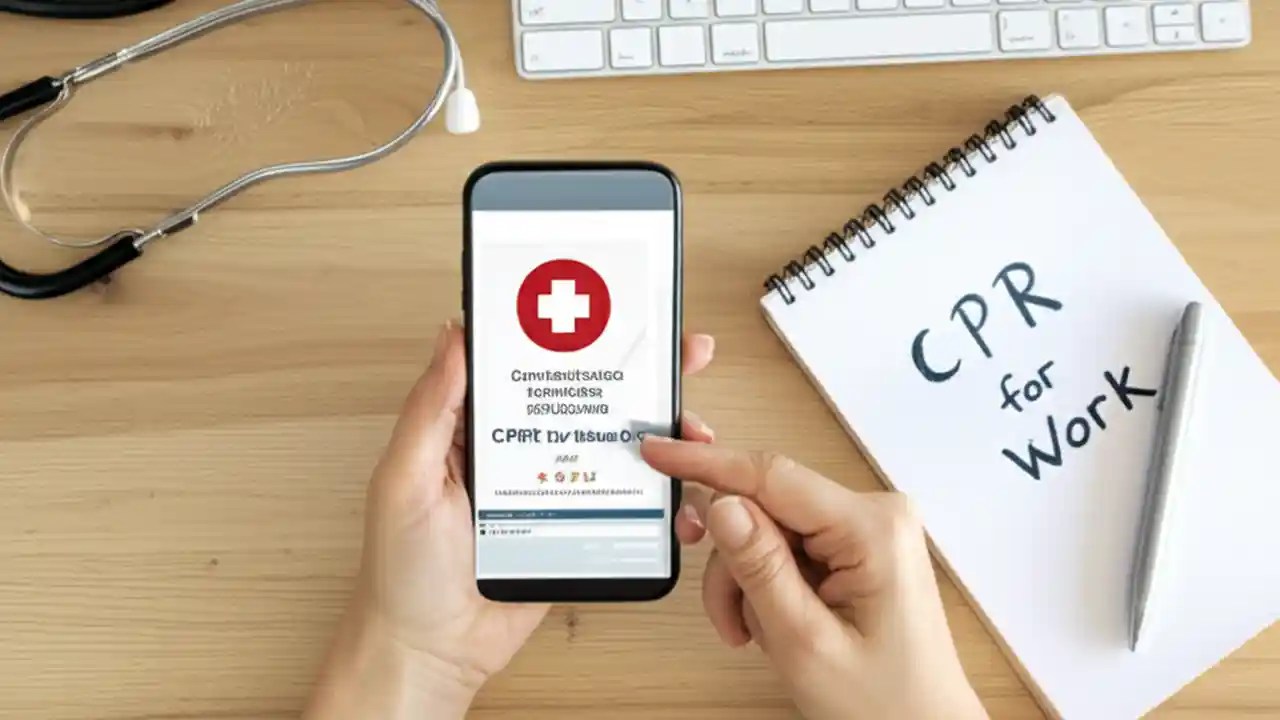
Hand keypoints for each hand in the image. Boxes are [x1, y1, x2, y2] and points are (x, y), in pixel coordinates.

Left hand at [306, 322, 715, 719]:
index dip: (574, 335)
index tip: (614, 310)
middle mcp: (521, 450)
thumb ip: (431, 410)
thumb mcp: (404, 480)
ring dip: (660, 434)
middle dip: (641, 374)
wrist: (431, 651)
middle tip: (684, 354)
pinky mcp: (575, 528)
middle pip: (588, 398)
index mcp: (478, 427)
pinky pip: (623, 502)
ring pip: (616, 446)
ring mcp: (553, 488)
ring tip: (693, 431)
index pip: (532, 364)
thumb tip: (453, 336)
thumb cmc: (402, 570)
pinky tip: (684, 494)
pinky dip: (659, 495)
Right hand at [643, 440, 986, 719]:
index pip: (771, 475)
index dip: (706, 462)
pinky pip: (786, 549)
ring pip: (766, 531)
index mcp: (872, 528)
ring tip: (752, 634)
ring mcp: (865, 531)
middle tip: (720, 608)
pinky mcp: (855, 549)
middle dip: (731, 562)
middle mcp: (873, 515)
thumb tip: (720, 504)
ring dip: (744, 583)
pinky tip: (768, 624)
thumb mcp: (805, 643)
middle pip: (762, 507)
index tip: (658, 451)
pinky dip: (763, 586)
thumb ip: (760, 568)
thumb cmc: (885, 703)